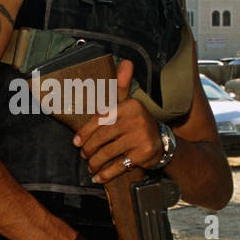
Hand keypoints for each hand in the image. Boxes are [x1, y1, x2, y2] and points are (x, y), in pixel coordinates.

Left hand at [72, 59, 162, 183]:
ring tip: (91, 166)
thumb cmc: (137, 123)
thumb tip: (126, 62)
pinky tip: (99, 177)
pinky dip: (107, 173)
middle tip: (84, 155)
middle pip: (103, 136)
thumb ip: (122, 86)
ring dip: (96, 162)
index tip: (76, 143)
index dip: (86, 131)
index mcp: (130, 105)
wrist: (162, 143)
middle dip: (90, 148)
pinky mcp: (144, 154)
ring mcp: (141, 137)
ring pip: (109, 152)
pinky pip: (119, 165)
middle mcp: (136, 119)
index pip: (101, 118)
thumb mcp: (130, 103)